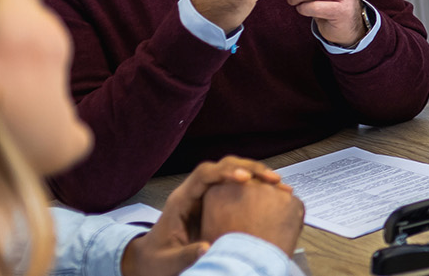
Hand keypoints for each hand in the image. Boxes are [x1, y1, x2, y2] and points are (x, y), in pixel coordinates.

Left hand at [123, 157, 289, 275]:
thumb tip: (208, 247)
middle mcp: (194, 193)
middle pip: (223, 167)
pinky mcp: (215, 205)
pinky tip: (272, 197)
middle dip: (250, 169)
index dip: (226, 172)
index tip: (245, 179)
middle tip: (274, 180)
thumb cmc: (155, 260)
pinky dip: (255, 190)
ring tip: (280, 187)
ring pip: (233, 174)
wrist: (148, 261)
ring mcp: (205, 197)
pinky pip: (236, 189)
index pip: (204, 174)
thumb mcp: (167, 262)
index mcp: (181, 200)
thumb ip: (185, 255)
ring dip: (257, 177)